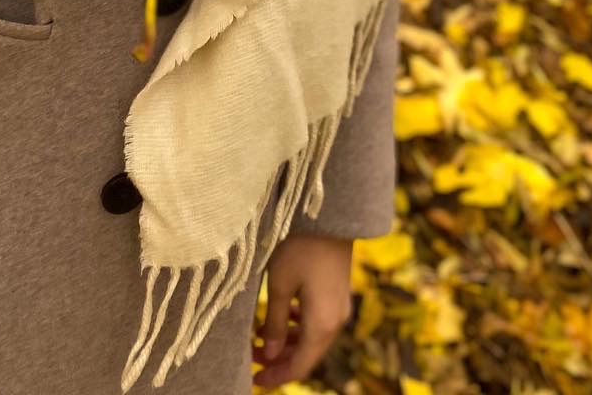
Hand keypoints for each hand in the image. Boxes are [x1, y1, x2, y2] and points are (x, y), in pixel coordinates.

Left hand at [253, 234, 353, 388]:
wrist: (330, 213)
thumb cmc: (300, 246)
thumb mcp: (279, 285)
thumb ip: (273, 323)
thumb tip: (269, 354)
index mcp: (322, 324)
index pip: (300, 366)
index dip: (277, 377)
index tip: (253, 380)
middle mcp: (336, 320)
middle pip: (307, 355)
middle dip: (279, 360)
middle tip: (251, 356)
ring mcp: (339, 306)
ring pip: (312, 338)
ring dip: (287, 342)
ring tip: (260, 336)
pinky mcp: (337, 293)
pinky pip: (318, 321)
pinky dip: (298, 326)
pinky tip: (281, 315)